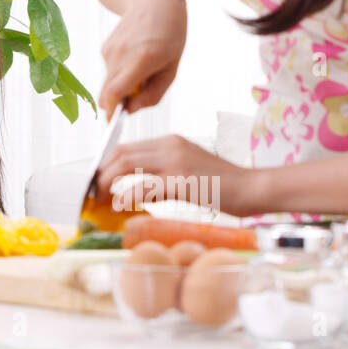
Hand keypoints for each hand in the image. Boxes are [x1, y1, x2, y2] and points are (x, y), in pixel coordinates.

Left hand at [95, 133, 260, 217]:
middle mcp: (170, 146)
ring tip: (99, 200)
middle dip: (100, 173)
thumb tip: (137, 189)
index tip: (96, 182)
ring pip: (126, 165)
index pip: (126, 147)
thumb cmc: (225, 184)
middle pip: (120, 153)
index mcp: (170, 142)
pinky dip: (126, 196)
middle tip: (91, 193)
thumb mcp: (189, 171)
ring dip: (106, 183)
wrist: (255, 187)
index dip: (105, 164)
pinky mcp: (182, 181)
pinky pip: (144, 186)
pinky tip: (120, 207)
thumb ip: (163, 175)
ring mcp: (175, 161)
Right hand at [99, 0, 185, 117]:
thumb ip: (153, 93)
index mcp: (142, 59)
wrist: (154, 1)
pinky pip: (109, 71)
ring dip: (121, 86)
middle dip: (117, 103)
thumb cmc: (170, 36)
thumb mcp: (172, 68)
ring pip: (109, 82)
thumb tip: (131, 110)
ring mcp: (110, 49)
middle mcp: (121, 54)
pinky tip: (135, 57)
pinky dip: (120, 73)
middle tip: (137, 98)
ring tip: (143, 69)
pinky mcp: (105, 47)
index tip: (113, 123)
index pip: (114, 93)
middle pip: (107, 92)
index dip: (111, 112)